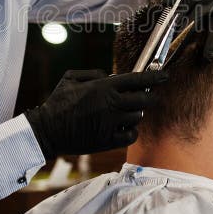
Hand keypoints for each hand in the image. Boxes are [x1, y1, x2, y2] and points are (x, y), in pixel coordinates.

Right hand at [25, 69, 167, 160]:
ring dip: (135, 114)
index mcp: (103, 87)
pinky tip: (123, 127)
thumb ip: (93, 73)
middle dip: (148, 97)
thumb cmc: (58, 102)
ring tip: (124, 113)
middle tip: (146, 97)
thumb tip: (110, 76)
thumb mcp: (70, 78)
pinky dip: (131, 131)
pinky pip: (131, 135)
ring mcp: (111, 123)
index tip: (164, 76)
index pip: (137, 80)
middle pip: (144, 100)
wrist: (47, 131)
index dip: (154, 77)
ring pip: (138, 117)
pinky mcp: (108, 140)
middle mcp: (111, 104)